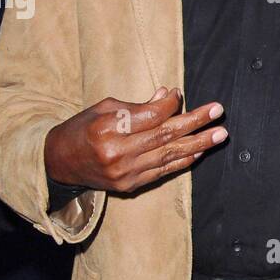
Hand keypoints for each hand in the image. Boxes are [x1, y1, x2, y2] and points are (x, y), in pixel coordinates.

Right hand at [44, 87, 227, 193]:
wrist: (59, 163)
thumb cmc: (82, 129)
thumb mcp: (104, 108)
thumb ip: (138, 105)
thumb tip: (168, 96)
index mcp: (107, 128)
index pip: (150, 115)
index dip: (170, 104)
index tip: (179, 94)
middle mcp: (117, 152)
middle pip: (164, 135)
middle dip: (195, 122)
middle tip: (218, 112)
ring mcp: (125, 172)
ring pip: (169, 155)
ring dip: (198, 144)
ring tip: (220, 134)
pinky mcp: (130, 185)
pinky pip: (163, 171)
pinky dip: (183, 160)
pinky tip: (200, 151)